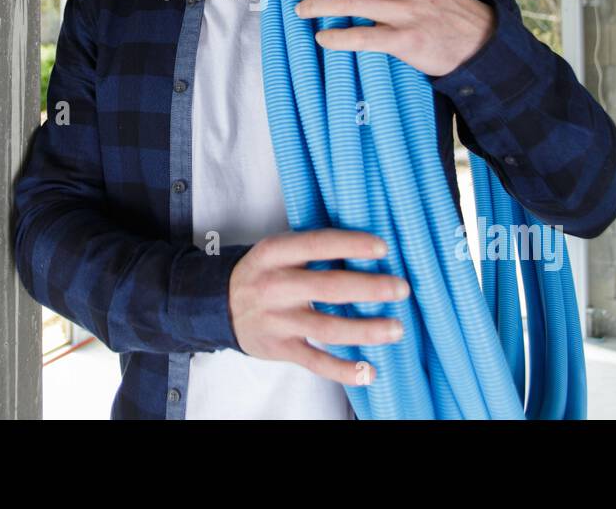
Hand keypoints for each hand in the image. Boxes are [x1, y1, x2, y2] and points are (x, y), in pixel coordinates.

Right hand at [228, 228, 410, 384]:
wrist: (216, 305)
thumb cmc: (260, 273)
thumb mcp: (275, 250)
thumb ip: (310, 248)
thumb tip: (365, 247)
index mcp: (274, 253)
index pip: (317, 244)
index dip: (351, 244)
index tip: (382, 248)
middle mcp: (275, 286)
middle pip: (329, 288)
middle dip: (370, 288)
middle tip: (400, 288)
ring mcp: (277, 320)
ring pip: (327, 328)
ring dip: (366, 330)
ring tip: (395, 328)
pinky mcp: (280, 348)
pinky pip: (316, 362)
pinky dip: (344, 369)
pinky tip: (369, 370)